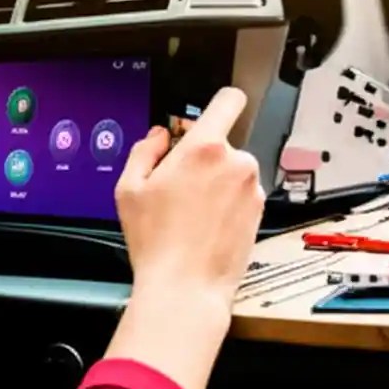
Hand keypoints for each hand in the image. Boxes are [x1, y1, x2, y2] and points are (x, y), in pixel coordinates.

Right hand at [114, 87, 264, 310]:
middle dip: (203, 159)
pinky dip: (227, 205)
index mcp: (204, 148)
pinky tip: (205, 226)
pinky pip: (241, 196)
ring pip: (232, 172)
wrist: (186, 287)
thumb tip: (157, 138)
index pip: (228, 101)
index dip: (220, 102)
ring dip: (216, 184)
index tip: (210, 113)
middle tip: (178, 186)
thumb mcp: (129, 189)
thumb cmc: (158, 243)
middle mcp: (236, 163)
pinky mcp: (259, 212)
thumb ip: (144, 151)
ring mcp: (251, 189)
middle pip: (222, 144)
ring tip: (190, 213)